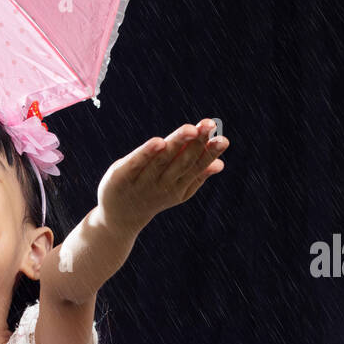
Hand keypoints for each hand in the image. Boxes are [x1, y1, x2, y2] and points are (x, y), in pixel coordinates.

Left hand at [97, 120, 228, 230]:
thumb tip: (220, 164)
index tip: (223, 139)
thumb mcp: (176, 189)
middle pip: (182, 161)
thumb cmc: (152, 195)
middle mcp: (162, 184)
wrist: (119, 218)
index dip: (210, 153)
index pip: (197, 167)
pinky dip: (146, 153)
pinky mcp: (121, 176)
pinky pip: (135, 163)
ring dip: (176, 143)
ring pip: (161, 160)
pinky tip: (158, 141)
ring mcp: (142, 181)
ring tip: (190, 129)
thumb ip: (196, 176)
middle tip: (210, 125)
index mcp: (179, 186)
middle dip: (197, 143)